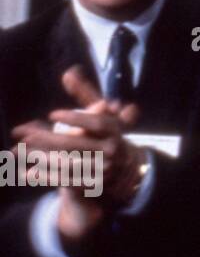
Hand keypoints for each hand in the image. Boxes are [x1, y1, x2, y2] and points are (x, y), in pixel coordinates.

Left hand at [12, 66, 144, 206]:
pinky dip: (46, 177)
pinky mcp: (92, 184)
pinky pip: (66, 181)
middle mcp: (111, 150)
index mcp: (115, 130)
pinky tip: (28, 172)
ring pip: (68, 164)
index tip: (52, 114)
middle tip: (26, 135)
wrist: (123, 168)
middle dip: (49, 139)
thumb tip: (68, 72)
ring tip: (20, 152)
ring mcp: (103, 169)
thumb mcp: (101, 113)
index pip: (98, 123)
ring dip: (42, 159)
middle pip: (77, 144)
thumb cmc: (104, 133)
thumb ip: (85, 95)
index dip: (76, 118)